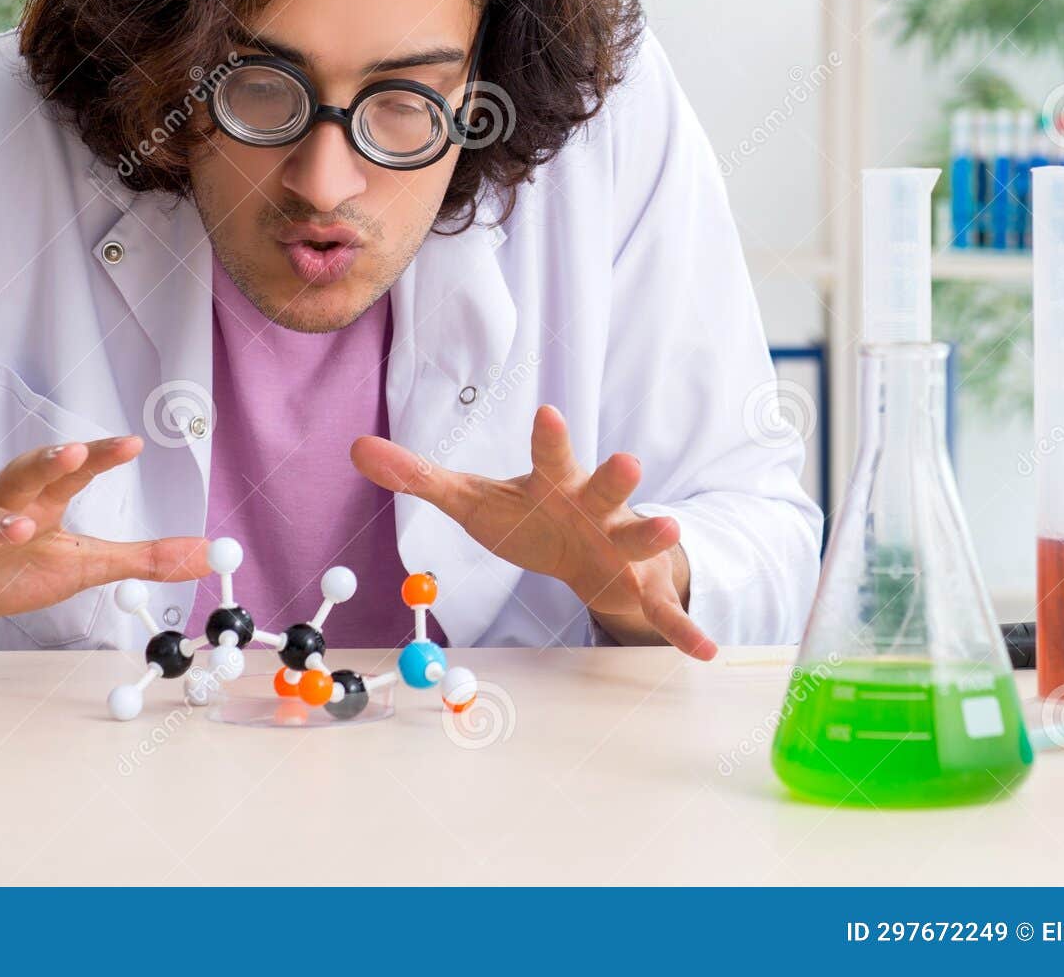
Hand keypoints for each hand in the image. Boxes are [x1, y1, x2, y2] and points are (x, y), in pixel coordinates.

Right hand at [0, 438, 207, 657]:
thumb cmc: (8, 567)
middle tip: (73, 453)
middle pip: (16, 480)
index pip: (68, 472)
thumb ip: (142, 558)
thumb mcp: (79, 562)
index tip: (133, 443)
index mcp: (32, 504)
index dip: (97, 456)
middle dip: (44, 464)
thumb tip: (206, 553)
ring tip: (22, 528)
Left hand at [350, 405, 716, 659]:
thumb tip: (356, 447)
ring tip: (672, 528)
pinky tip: (706, 651)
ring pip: (640, 539)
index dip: (548, 436)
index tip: (546, 412)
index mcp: (555, 484)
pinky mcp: (638, 586)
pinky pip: (663, 610)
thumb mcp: (471, 500)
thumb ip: (419, 477)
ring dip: (654, 535)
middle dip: (618, 477)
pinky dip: (684, 630)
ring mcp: (621, 546)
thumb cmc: (528, 517)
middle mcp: (595, 508)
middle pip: (607, 488)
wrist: (582, 551)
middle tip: (629, 460)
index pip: (548, 456)